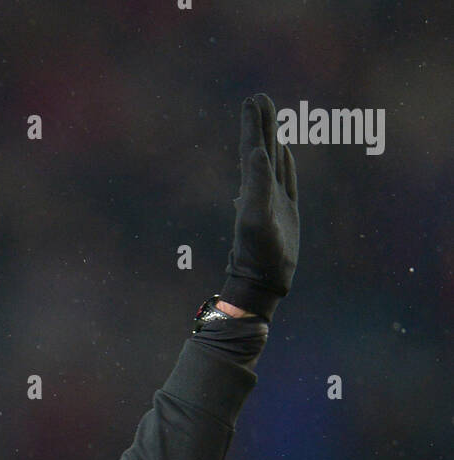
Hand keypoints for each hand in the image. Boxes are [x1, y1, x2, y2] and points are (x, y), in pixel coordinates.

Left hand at [219, 93, 298, 321]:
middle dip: (262, 123)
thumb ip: (256, 185)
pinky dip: (286, 163)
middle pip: (262, 148)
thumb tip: (258, 151)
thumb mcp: (256, 218)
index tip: (253, 100)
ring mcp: (274, 200)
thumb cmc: (259, 253)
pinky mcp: (287, 212)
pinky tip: (286, 151)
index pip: (252, 149)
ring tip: (273, 116)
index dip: (252, 125)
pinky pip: (287, 180)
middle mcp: (261, 190)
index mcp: (252, 188)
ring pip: (274, 160)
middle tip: (261, 98)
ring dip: (273, 138)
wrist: (264, 281)